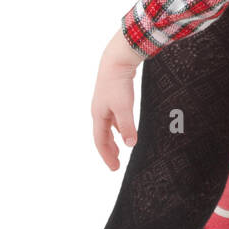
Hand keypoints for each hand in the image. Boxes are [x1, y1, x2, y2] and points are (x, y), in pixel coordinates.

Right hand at [91, 28, 144, 169]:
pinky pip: (112, 118)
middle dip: (108, 151)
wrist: (116, 60)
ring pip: (106, 127)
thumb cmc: (118, 84)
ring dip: (112, 140)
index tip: (114, 168)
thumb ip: (127, 127)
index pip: (100, 142)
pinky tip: (123, 130)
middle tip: (115, 164)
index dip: (107, 156)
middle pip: (101, 136)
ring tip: (119, 150)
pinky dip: (117, 127)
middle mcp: (98, 111)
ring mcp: (104, 104)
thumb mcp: (124, 107)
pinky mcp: (112, 97)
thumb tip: (131, 145)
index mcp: (98, 115)